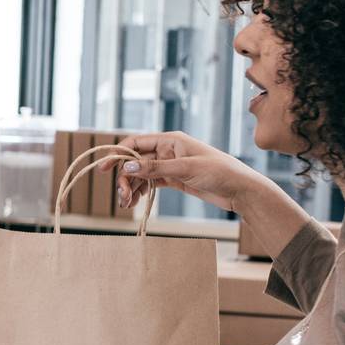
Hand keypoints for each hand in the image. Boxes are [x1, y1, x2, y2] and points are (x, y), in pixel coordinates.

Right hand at [105, 132, 262, 213]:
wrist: (240, 190)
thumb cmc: (219, 172)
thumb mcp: (185, 169)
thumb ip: (155, 167)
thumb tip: (127, 166)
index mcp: (171, 140)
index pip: (136, 142)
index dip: (118, 154)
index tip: (104, 168)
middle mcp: (168, 150)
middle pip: (136, 161)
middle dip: (126, 177)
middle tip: (122, 197)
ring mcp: (170, 165)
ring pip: (142, 173)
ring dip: (132, 187)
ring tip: (128, 204)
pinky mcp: (175, 179)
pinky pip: (151, 182)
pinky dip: (142, 191)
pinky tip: (136, 202)